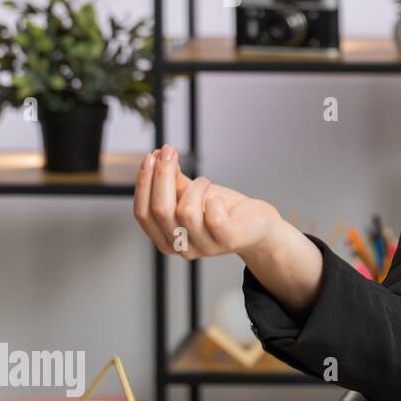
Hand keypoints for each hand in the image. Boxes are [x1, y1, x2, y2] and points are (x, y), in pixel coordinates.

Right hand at [133, 143, 282, 258]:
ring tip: (205, 182)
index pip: (143, 213)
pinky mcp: (228, 241)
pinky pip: (214, 218)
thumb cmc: (224, 210)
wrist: (257, 225)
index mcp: (166, 239)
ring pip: (186, 211)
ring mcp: (204, 248)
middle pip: (160, 210)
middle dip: (163, 175)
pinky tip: (219, 198)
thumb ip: (173, 182)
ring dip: (196, 188)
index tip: (150, 156)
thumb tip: (156, 156)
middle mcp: (181, 248)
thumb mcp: (192, 194)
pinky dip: (214, 200)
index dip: (144, 183)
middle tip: (170, 151)